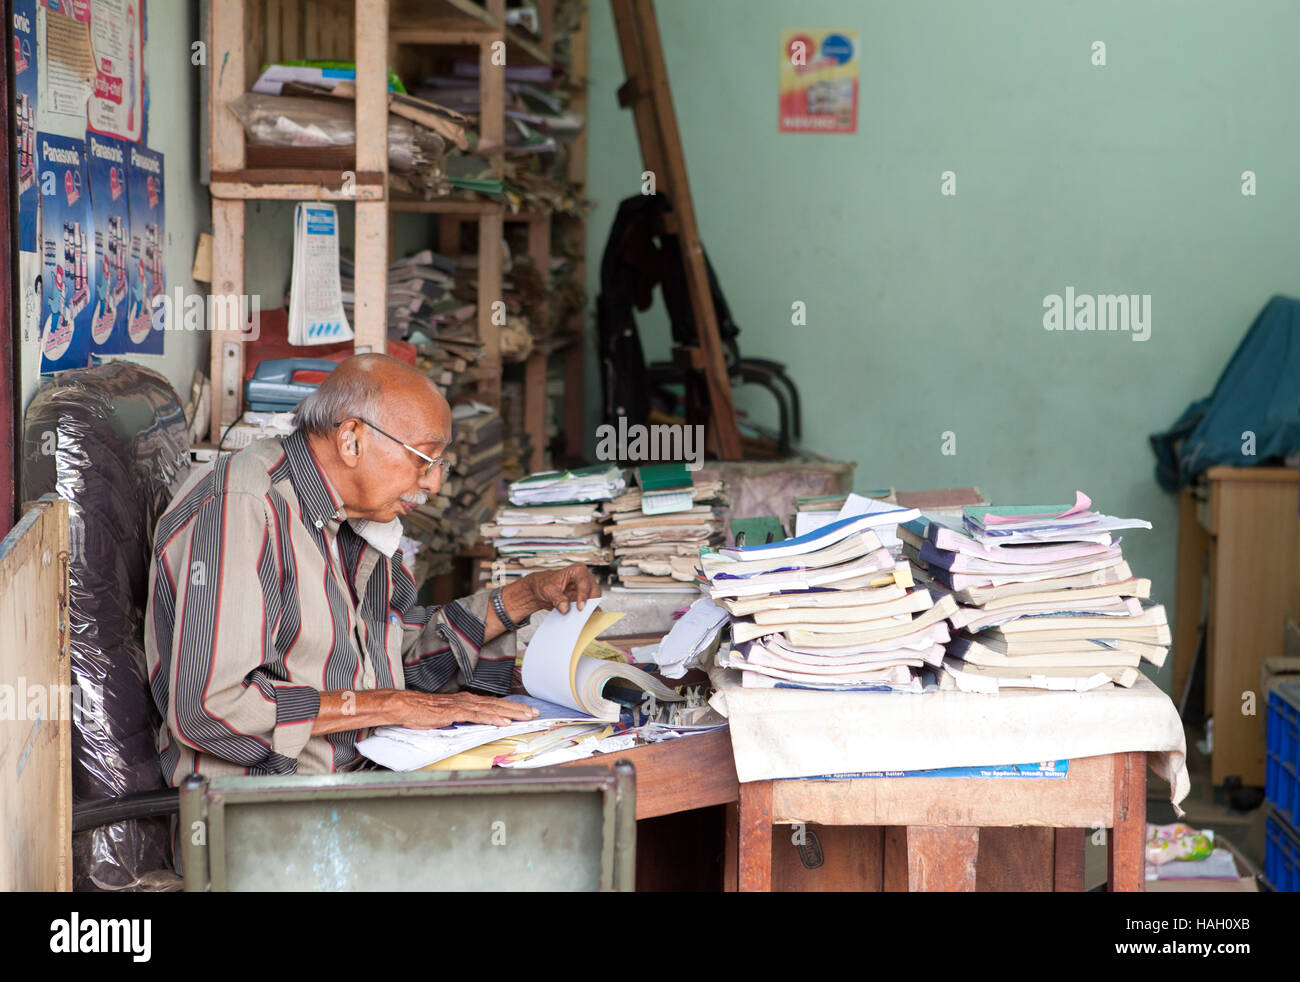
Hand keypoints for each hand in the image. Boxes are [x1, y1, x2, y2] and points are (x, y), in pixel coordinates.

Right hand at [386, 690, 539, 728]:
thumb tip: (474, 725)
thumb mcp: (448, 716)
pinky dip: (493, 719)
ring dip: (511, 713)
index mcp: (467, 701)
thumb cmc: (423, 712)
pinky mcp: (455, 712)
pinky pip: (478, 716)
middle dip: (518, 709)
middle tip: (535, 713)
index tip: (526, 711)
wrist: (406, 706)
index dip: (511, 707)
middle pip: (499, 704)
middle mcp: (468, 700)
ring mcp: (463, 705)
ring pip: (493, 709)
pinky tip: (504, 723)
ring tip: (526, 717)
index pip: (494, 704)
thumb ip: (462, 719)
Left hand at [516, 563, 601, 614]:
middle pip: (594, 592)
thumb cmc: (546, 583)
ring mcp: (587, 590)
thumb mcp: (548, 589)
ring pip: (594, 601)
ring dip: (589, 611)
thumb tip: (565, 608)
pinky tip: (582, 621)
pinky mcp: (585, 601)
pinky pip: (591, 609)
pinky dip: (588, 615)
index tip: (580, 608)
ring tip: (581, 620)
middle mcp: (585, 579)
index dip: (583, 596)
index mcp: (578, 571)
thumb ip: (557, 598)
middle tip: (582, 615)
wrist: (542, 590)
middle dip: (589, 604)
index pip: (584, 583)